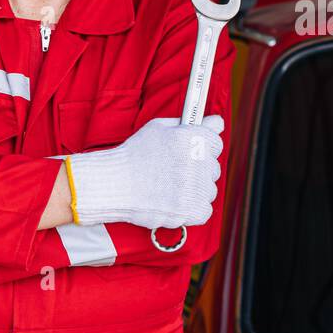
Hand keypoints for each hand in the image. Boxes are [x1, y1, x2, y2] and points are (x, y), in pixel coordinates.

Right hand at [67, 115, 223, 229]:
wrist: (113, 183)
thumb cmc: (135, 154)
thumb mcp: (160, 128)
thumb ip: (192, 124)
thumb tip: (218, 122)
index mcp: (192, 138)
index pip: (216, 143)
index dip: (201, 148)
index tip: (188, 153)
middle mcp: (197, 162)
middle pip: (213, 168)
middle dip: (197, 169)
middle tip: (173, 171)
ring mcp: (195, 188)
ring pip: (209, 190)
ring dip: (195, 190)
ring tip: (170, 187)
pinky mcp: (190, 210)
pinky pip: (205, 210)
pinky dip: (192, 209)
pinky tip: (174, 201)